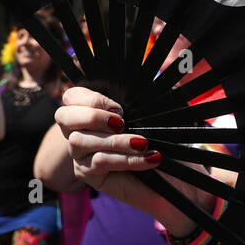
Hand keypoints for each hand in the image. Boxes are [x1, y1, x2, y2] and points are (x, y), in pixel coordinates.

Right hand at [55, 87, 210, 235]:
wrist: (182, 178)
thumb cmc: (171, 141)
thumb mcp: (164, 110)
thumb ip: (156, 87)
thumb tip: (160, 65)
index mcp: (96, 110)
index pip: (72, 96)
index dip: (90, 98)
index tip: (120, 107)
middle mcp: (82, 130)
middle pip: (63, 116)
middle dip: (92, 116)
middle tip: (122, 123)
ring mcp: (82, 154)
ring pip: (79, 141)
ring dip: (116, 140)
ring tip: (143, 143)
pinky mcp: (90, 175)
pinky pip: (99, 162)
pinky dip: (127, 159)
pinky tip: (151, 158)